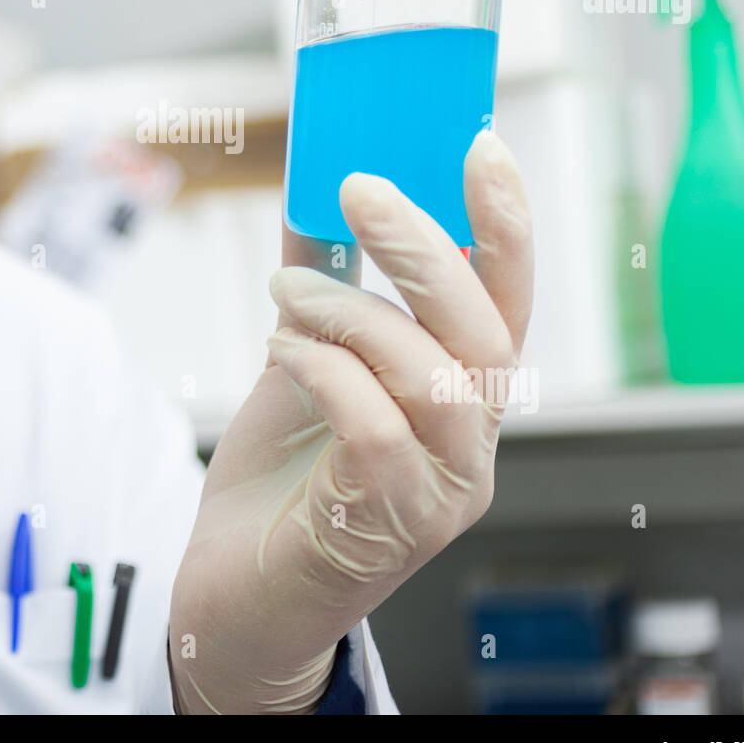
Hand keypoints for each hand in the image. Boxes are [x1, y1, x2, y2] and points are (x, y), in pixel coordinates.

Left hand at [168, 129, 533, 713]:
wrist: (235, 597)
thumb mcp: (303, 362)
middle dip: (426, 246)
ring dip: (353, 311)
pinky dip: (327, 368)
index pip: (508, 304)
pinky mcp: (386, 527)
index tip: (480, 144)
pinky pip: (375, 427)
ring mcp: (438, 494)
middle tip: (360, 188)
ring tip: (287, 291)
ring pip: (434, 376)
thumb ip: (318, 285)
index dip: (505, 224)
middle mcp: (472, 450)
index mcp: (463, 400)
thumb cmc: (282, 479)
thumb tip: (309, 196)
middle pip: (486, 333)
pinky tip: (282, 350)